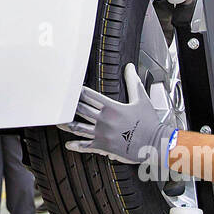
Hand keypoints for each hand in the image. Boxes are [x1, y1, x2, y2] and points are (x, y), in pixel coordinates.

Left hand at [58, 64, 177, 173]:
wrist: (155, 143)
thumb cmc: (149, 122)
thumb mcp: (141, 99)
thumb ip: (132, 82)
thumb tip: (129, 67)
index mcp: (111, 107)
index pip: (89, 95)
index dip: (77, 91)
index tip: (69, 88)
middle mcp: (104, 120)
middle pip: (80, 109)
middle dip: (69, 106)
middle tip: (59, 102)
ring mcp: (102, 134)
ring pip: (78, 127)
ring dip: (67, 124)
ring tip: (58, 122)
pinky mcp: (104, 146)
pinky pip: (86, 146)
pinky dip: (76, 145)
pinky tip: (68, 144)